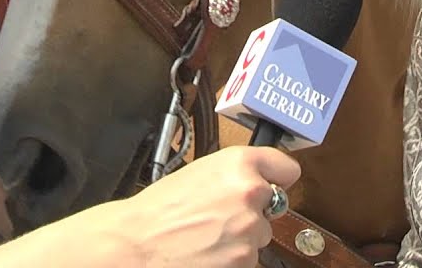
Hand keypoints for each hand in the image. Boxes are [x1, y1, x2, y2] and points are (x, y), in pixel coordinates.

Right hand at [112, 146, 300, 267]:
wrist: (134, 245)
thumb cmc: (158, 210)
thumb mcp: (200, 173)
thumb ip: (235, 173)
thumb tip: (260, 180)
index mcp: (240, 164)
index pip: (287, 169)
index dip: (277, 178)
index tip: (272, 183)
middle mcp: (251, 193)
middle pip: (274, 205)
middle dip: (253, 211)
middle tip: (220, 216)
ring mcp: (250, 230)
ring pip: (261, 234)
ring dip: (242, 237)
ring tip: (208, 236)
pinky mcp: (245, 261)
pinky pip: (249, 258)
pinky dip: (232, 258)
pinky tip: (208, 252)